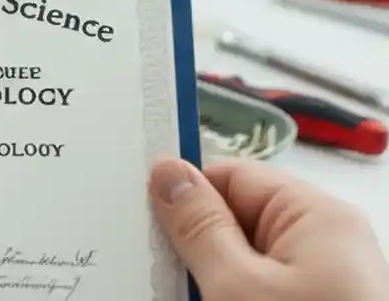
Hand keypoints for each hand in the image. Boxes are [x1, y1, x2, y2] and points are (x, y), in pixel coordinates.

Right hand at [150, 158, 388, 299]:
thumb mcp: (236, 287)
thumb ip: (197, 226)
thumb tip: (168, 173)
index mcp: (316, 217)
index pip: (232, 178)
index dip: (182, 194)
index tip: (135, 216)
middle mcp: (326, 245)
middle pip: (235, 224)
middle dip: (190, 248)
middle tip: (148, 272)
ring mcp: (323, 286)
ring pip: (241, 267)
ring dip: (204, 284)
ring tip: (176, 296)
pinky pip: (257, 295)